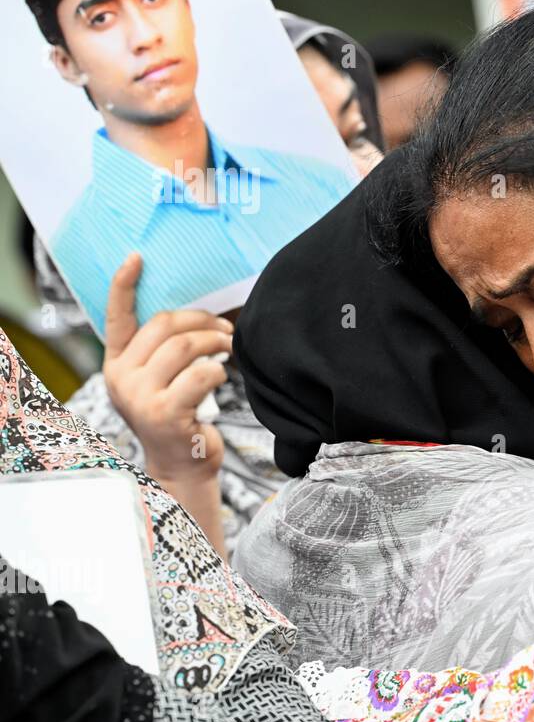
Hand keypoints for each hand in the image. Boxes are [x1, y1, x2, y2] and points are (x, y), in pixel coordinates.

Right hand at [101, 253, 230, 484]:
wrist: (183, 464)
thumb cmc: (179, 414)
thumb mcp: (160, 380)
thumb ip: (164, 350)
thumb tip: (198, 314)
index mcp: (117, 363)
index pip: (116, 318)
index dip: (124, 285)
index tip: (136, 257)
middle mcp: (120, 378)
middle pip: (165, 325)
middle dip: (202, 320)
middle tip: (225, 329)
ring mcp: (139, 396)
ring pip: (186, 346)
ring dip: (216, 342)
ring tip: (228, 348)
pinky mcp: (165, 412)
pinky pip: (202, 373)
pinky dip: (220, 369)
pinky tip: (224, 375)